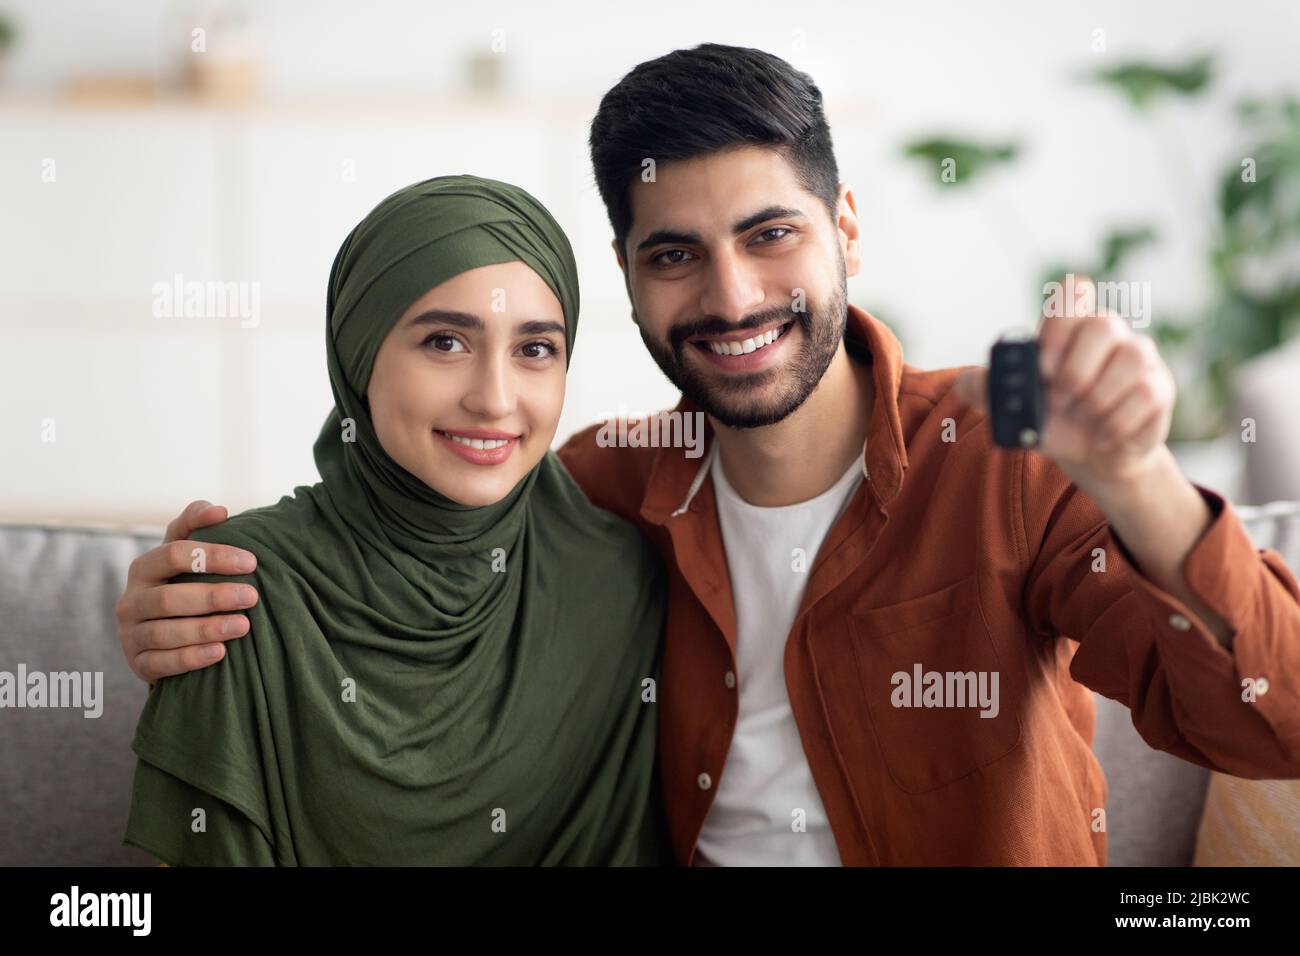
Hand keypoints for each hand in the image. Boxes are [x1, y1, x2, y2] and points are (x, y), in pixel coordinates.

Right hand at [116, 500, 258, 685]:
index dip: (212, 556)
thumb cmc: (181, 584)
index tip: (251, 561)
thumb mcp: (185, 554)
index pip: (173, 554)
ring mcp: (130, 634)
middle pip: (169, 598)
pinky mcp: (137, 664)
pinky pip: (161, 664)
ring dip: (207, 629)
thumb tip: (219, 509)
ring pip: (165, 632)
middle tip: (252, 596)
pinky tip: (220, 653)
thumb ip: (196, 526)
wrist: (159, 634)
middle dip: (214, 596)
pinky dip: (192, 657)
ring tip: (244, 626)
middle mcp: (131, 601)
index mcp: (144, 568)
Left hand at [953, 276, 1176, 490]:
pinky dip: (1117, 422)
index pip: (1073, 290)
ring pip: (1132, 357)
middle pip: (1104, 323)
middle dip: (1075, 371)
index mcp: (1069, 329)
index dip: (1058, 323)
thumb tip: (963, 383)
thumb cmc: (1052, 421)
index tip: (1042, 364)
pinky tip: (1102, 434)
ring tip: (1084, 418)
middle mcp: (1107, 334)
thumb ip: (984, 390)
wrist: (1091, 457)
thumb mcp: (1012, 409)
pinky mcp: (1159, 386)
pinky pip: (1147, 393)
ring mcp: (1139, 357)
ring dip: (1098, 399)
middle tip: (1061, 400)